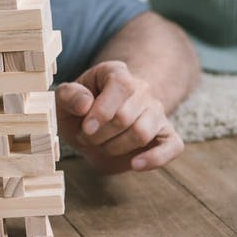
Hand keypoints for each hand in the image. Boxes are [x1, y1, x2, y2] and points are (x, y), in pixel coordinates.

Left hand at [56, 60, 183, 173]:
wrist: (93, 129)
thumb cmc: (78, 112)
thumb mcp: (63, 101)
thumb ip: (69, 96)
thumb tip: (85, 104)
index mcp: (117, 73)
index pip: (121, 85)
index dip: (102, 111)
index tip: (85, 128)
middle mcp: (141, 88)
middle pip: (126, 116)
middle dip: (101, 134)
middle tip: (88, 137)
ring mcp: (156, 111)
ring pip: (142, 133)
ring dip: (116, 147)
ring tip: (103, 145)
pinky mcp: (167, 134)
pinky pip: (173, 146)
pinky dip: (154, 159)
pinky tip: (135, 164)